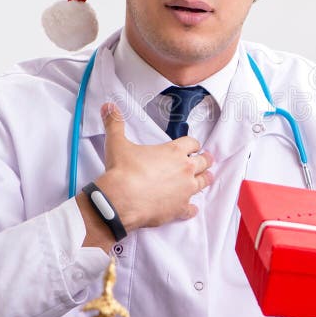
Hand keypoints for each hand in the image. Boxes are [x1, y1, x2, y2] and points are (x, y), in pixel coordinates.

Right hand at [77, 102, 213, 249]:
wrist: (121, 200)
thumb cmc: (122, 171)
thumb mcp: (117, 143)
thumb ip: (114, 123)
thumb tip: (108, 107)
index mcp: (173, 152)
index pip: (192, 143)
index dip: (192, 144)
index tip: (192, 146)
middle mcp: (184, 170)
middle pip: (203, 162)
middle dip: (205, 160)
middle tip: (207, 160)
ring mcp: (184, 190)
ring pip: (203, 183)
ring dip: (205, 179)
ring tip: (207, 178)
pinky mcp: (179, 209)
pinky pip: (191, 209)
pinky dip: (191, 208)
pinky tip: (191, 208)